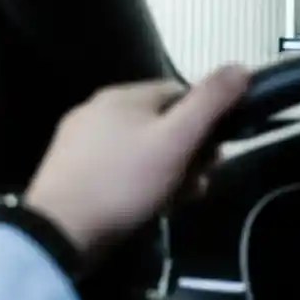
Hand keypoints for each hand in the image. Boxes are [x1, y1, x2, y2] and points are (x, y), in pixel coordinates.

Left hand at [24, 65, 248, 260]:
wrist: (60, 232)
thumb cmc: (125, 182)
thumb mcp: (177, 140)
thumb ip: (211, 102)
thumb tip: (240, 66)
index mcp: (123, 95)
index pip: (180, 94)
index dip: (205, 123)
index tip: (215, 156)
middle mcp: (97, 109)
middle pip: (162, 124)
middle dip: (187, 153)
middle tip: (197, 185)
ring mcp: (78, 140)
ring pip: (141, 149)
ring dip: (166, 172)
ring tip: (174, 202)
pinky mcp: (69, 170)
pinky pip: (117, 168)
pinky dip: (137, 183)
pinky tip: (143, 206)